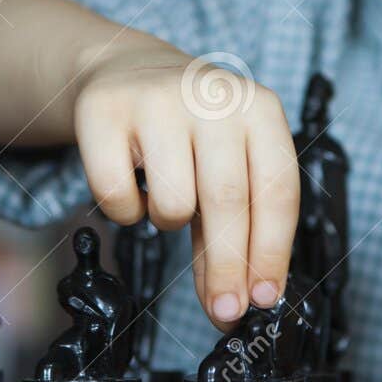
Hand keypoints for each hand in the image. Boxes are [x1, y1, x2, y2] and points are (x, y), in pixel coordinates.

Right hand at [69, 42, 299, 331]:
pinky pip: (117, 195)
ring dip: (168, 222)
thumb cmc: (188, 133)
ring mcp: (158, 99)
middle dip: (228, 267)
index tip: (263, 300)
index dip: (271, 251)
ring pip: (173, 202)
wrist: (126, 70)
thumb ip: (236, 234)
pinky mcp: (105, 110)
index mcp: (261, 110)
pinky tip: (132, 184)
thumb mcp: (227, 169)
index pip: (276, 189)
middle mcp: (214, 97)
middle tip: (224, 311)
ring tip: (166, 196)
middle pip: (228, 200)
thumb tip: (234, 305)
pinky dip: (124, 210)